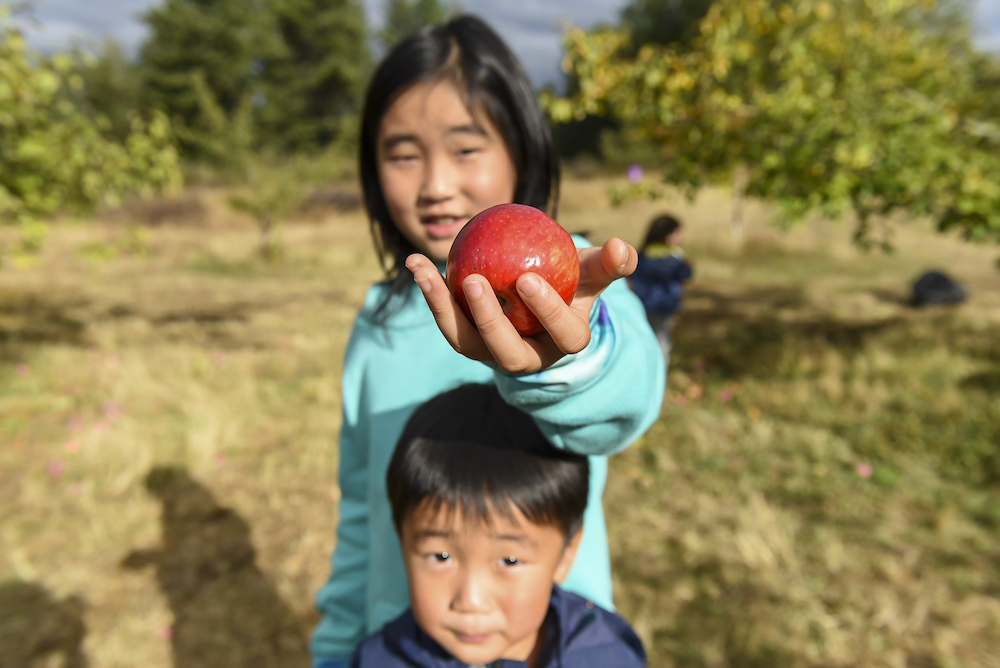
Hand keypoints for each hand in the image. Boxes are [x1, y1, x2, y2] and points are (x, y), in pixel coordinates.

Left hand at [405, 238, 637, 372]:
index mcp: (564, 343)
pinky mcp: (468, 343)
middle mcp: (528, 357)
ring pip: (467, 343)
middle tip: (475, 282)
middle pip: (509, 353)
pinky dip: (430, 294)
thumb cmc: (573, 282)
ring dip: (444, 310)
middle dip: (491, 323)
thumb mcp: (592, 272)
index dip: (547, 312)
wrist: (540, 298)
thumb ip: (608, 263)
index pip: (562, 334)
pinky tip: (415, 263)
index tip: (526, 278)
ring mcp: (493, 354)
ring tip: (427, 273)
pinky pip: (447, 321)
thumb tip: (623, 248)